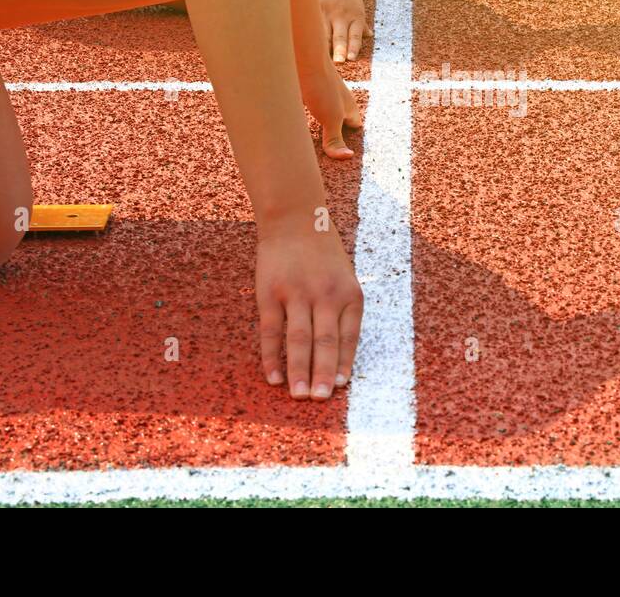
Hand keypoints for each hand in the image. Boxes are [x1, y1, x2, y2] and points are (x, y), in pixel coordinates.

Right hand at [257, 224, 363, 399]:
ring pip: (299, 339)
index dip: (344, 362)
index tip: (340, 386)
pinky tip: (274, 377)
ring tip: (298, 396)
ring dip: (299, 370)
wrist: (294, 218)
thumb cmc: (323, 254)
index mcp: (349, 293)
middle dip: (323, 373)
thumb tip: (340, 357)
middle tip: (320, 399)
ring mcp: (297, 293)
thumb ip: (343, 311)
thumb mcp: (345, 278)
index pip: (349, 335)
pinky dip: (272, 356)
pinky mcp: (270, 293)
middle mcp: (326, 294)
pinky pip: (272, 330)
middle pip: (326, 340)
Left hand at [300, 54, 362, 158]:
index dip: (352, 139)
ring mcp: (321, 95)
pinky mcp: (305, 91)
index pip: (355, 126)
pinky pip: (307, 107)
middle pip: (340, 120)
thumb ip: (336, 139)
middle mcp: (337, 101)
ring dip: (318, 125)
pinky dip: (302, 116)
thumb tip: (347, 157)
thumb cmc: (321, 86)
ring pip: (323, 113)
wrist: (301, 58)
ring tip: (311, 140)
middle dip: (335, 133)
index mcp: (349, 108)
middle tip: (329, 149)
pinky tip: (294, 123)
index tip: (345, 153)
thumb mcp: (331, 118)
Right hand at [317, 0, 370, 62]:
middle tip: (339, 62)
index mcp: (355, 16)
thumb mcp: (358, 5)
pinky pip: (313, 25)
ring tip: (320, 59)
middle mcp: (341, 16)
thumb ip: (361, 22)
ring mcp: (326, 12)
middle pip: (340, 36)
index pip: (355, 35)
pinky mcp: (314, 8)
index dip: (353, 47)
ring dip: (323, 47)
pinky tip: (307, 46)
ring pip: (324, 33)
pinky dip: (311, 36)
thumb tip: (369, 35)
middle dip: (339, 49)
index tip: (351, 59)